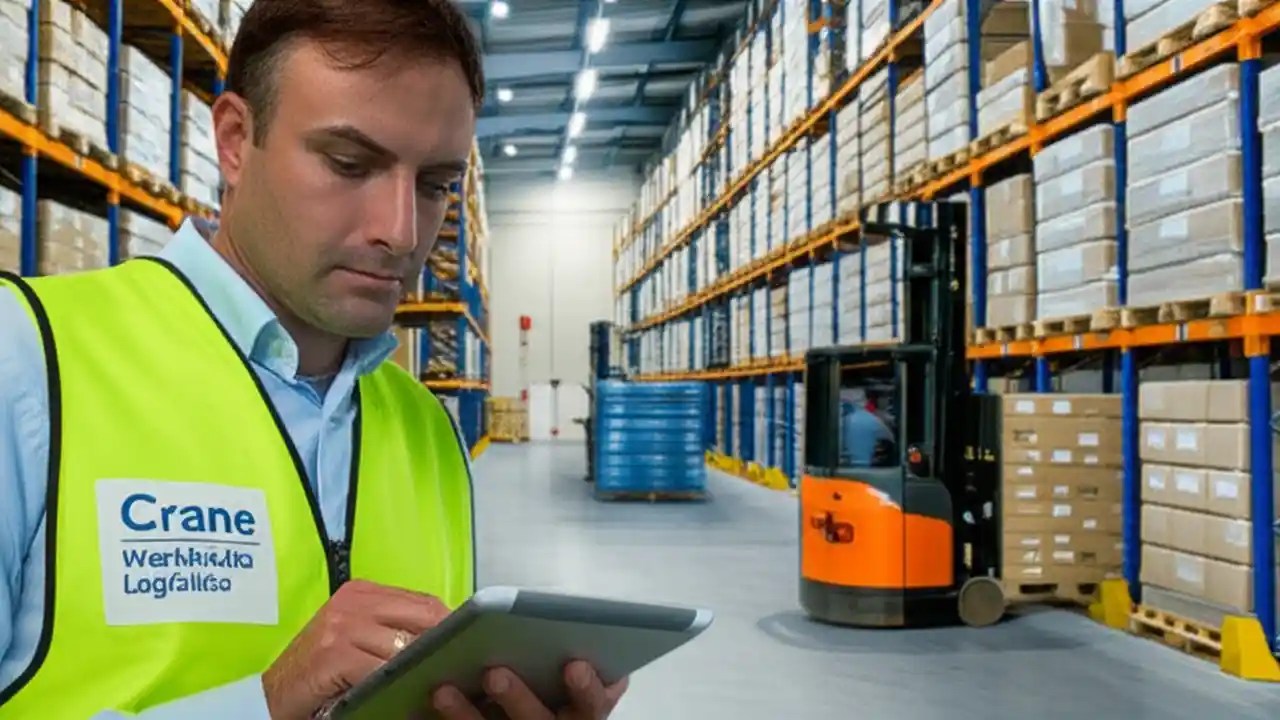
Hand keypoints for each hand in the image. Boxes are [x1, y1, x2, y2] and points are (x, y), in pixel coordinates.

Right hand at [262, 579, 450, 719]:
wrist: (272, 696)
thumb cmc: (319, 672)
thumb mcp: (356, 640)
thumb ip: (391, 631)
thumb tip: (445, 639)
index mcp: (363, 592)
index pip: (423, 602)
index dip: (450, 624)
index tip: (469, 644)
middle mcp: (354, 602)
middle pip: (421, 618)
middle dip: (443, 644)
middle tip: (462, 666)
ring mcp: (343, 626)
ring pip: (405, 647)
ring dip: (423, 669)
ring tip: (438, 682)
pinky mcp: (334, 653)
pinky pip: (380, 671)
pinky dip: (395, 686)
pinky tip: (404, 696)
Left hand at [431, 660, 628, 718]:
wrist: (517, 704)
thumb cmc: (553, 677)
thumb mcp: (566, 664)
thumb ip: (566, 650)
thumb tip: (552, 616)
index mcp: (581, 709)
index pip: (592, 705)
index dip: (586, 688)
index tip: (573, 664)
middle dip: (518, 698)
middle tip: (494, 673)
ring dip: (467, 713)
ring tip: (443, 689)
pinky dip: (449, 716)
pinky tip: (429, 697)